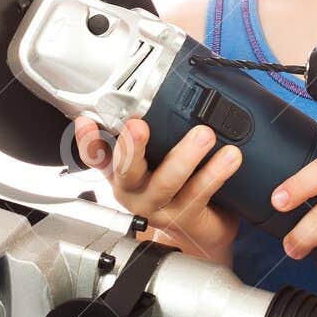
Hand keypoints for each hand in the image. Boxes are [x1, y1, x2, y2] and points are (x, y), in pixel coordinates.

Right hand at [74, 116, 241, 263]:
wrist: (200, 230)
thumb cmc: (177, 186)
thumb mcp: (157, 157)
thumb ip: (154, 129)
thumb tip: (160, 87)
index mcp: (121, 172)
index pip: (96, 155)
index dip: (88, 140)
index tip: (86, 121)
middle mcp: (133, 191)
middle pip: (126, 170)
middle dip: (131, 147)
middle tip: (138, 125)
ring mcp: (158, 207)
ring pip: (166, 182)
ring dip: (185, 156)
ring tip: (205, 134)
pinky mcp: (184, 217)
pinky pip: (198, 193)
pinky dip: (215, 173)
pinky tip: (230, 157)